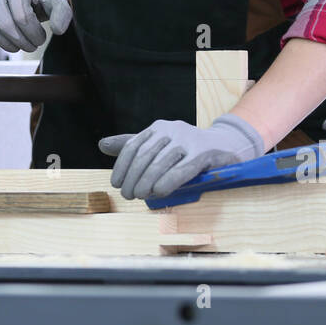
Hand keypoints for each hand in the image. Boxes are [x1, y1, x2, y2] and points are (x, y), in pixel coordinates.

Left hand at [98, 114, 263, 199]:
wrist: (223, 147)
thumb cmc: (185, 149)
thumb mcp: (158, 145)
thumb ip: (132, 146)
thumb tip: (101, 145)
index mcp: (158, 127)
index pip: (133, 145)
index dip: (121, 166)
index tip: (116, 184)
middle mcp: (172, 129)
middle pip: (145, 156)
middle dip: (133, 178)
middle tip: (128, 195)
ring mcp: (188, 140)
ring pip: (160, 164)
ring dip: (147, 183)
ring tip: (140, 196)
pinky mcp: (204, 153)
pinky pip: (181, 170)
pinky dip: (167, 183)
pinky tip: (158, 193)